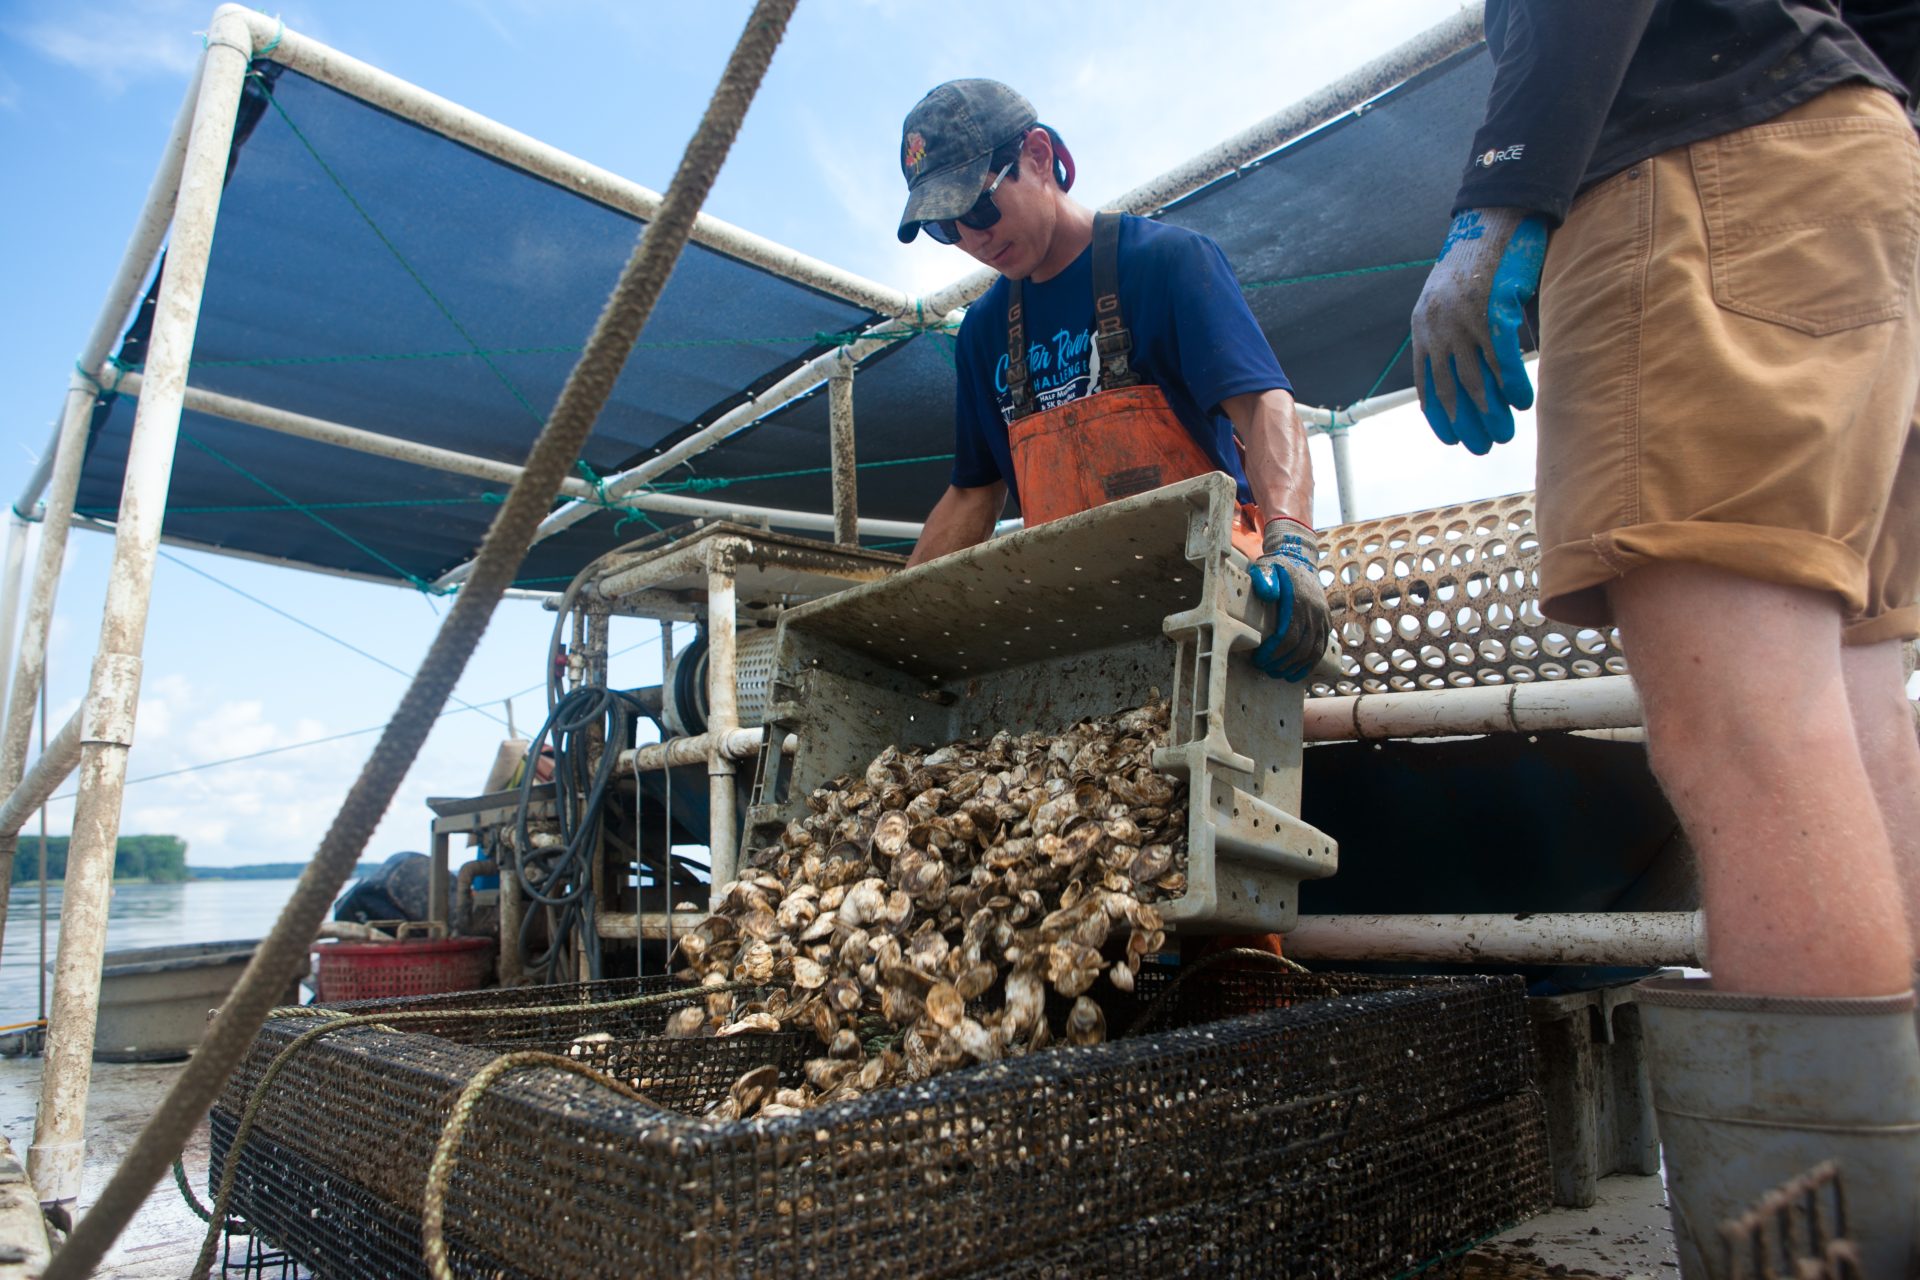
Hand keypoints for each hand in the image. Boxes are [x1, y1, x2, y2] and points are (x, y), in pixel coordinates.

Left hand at [1248, 520, 1329, 683]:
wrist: (1300, 559)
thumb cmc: (1278, 567)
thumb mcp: (1266, 567)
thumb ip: (1264, 579)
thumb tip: (1267, 593)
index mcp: (1299, 600)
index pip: (1288, 634)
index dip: (1274, 651)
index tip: (1259, 660)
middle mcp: (1315, 611)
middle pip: (1300, 646)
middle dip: (1282, 662)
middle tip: (1266, 669)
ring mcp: (1323, 617)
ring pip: (1313, 651)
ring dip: (1296, 667)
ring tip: (1279, 675)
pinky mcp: (1326, 622)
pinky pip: (1321, 648)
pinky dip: (1310, 664)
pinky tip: (1296, 675)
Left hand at [1410, 208, 1547, 454]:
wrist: (1495, 215)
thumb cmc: (1480, 261)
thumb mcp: (1455, 299)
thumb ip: (1459, 335)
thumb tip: (1478, 375)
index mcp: (1423, 327)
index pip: (1426, 382)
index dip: (1439, 413)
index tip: (1452, 438)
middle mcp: (1438, 326)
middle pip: (1451, 387)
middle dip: (1467, 422)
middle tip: (1483, 447)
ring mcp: (1464, 318)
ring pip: (1476, 377)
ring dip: (1492, 411)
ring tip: (1506, 435)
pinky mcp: (1492, 307)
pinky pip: (1501, 356)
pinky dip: (1512, 382)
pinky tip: (1523, 403)